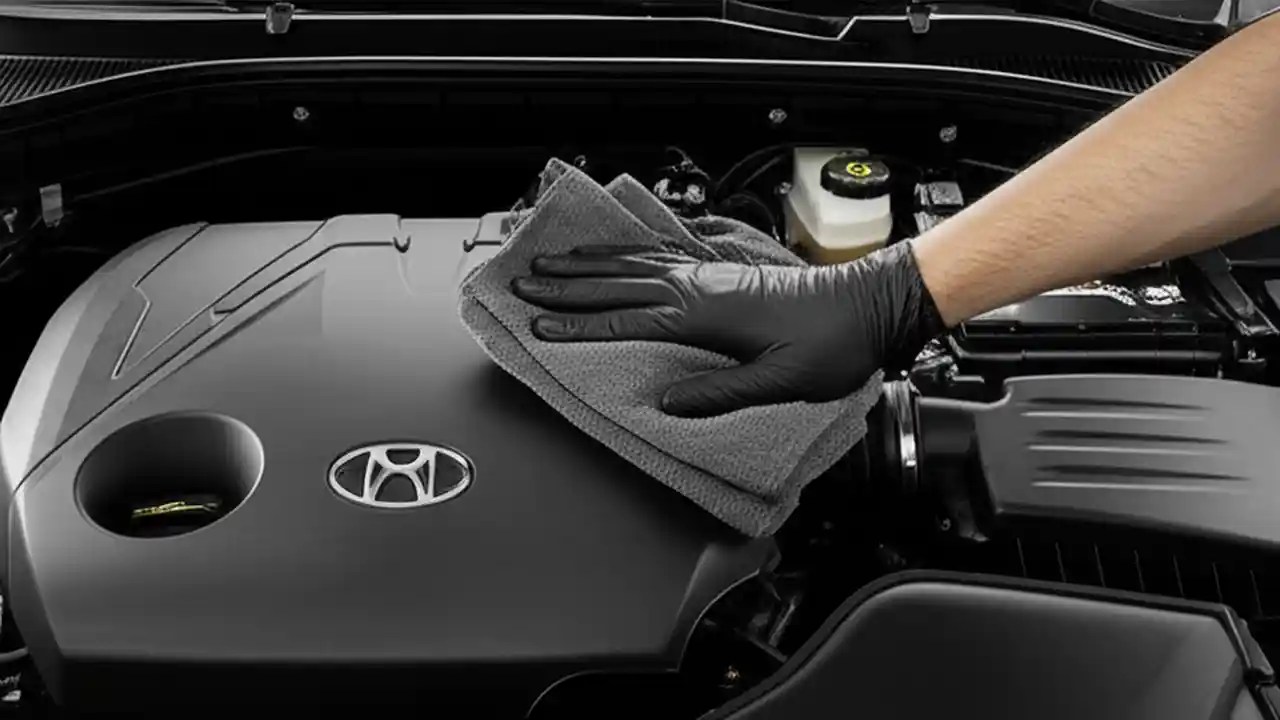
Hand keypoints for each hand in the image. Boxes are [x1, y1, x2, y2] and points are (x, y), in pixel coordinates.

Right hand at [510, 241, 943, 416]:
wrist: (869, 305)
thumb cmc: (832, 346)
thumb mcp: (780, 382)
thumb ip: (720, 392)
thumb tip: (667, 403)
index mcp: (705, 314)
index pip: (627, 319)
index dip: (580, 326)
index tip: (539, 327)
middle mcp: (699, 285)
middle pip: (618, 282)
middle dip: (567, 286)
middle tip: (522, 285)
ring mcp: (708, 272)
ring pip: (634, 263)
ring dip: (589, 264)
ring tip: (550, 262)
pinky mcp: (721, 270)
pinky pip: (661, 253)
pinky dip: (627, 251)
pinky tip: (612, 251)